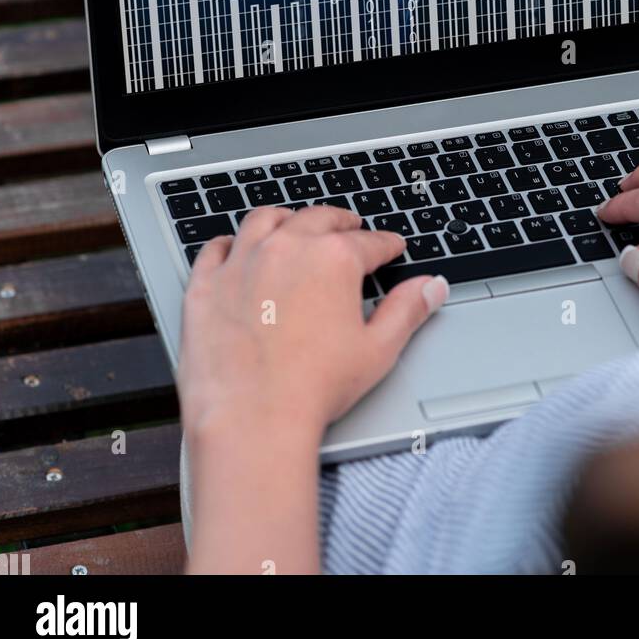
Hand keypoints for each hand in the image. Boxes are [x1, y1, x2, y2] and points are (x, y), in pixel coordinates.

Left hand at [178, 205, 447, 440]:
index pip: (369, 241)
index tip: (390, 247)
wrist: (252, 419)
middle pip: (317, 219)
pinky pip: (216, 248)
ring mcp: (242, 262)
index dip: (385, 244)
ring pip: (265, 220)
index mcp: (332, 259)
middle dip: (340, 221)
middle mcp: (286, 248)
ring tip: (294, 225)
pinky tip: (236, 249)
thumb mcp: (378, 350)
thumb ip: (408, 310)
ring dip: (285, 219)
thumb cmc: (313, 389)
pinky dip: (230, 244)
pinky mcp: (206, 283)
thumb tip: (432, 287)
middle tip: (350, 227)